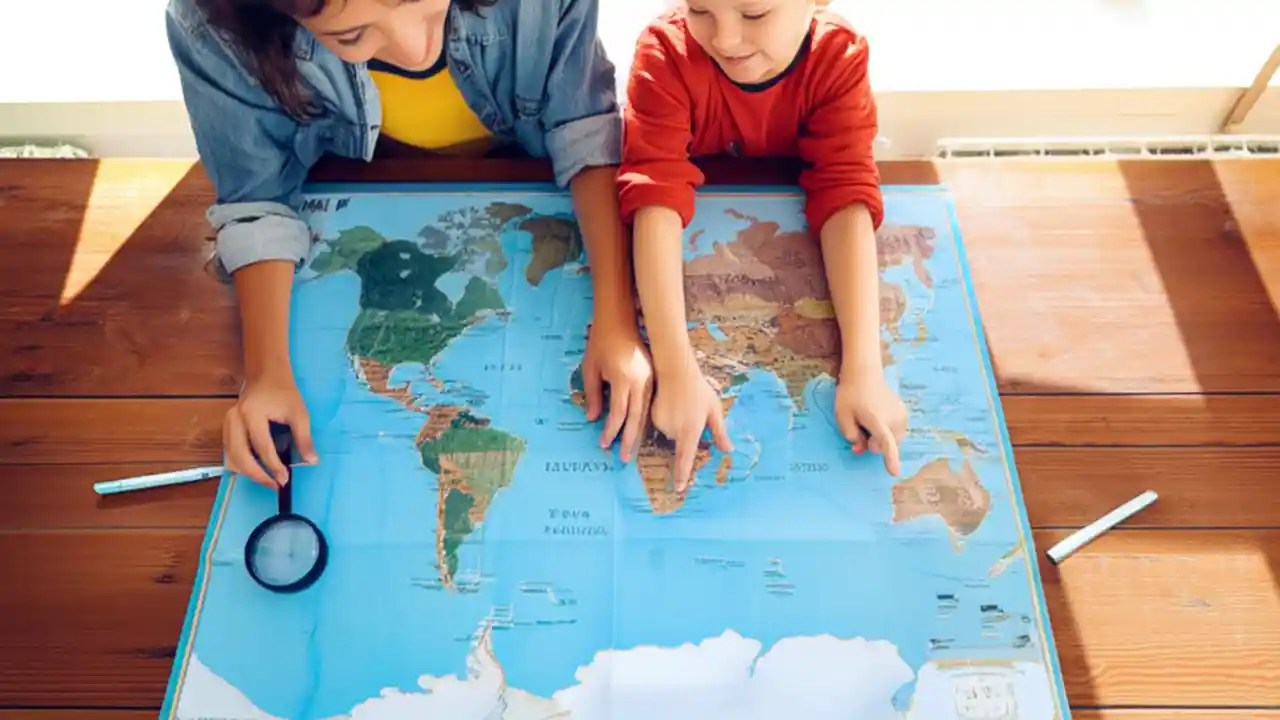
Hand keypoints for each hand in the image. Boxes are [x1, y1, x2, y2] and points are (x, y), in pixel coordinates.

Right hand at [224, 367, 317, 488]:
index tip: (284, 479)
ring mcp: (226, 424)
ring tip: (268, 479)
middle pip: (239, 457)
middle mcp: (234, 420)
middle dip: (257, 475)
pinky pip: (230, 452)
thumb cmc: (283, 392)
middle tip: (275, 485)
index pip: (262, 447)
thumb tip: (312, 462)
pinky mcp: (226, 428)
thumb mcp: (299, 413)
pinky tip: (258, 469)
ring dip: (248, 472)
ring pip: (231, 458)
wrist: (266, 375)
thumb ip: (304, 438)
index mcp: (252, 414)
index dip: (273, 466)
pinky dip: (242, 464)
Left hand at [581, 322, 653, 461]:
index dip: (610, 431)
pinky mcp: (655, 375)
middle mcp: (641, 381)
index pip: (618, 414)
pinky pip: (650, 401)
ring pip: (646, 411)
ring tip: (632, 447)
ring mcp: (651, 378)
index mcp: (623, 380)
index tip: (603, 444)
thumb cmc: (600, 344)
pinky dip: (645, 417)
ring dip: (638, 430)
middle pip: (636, 418)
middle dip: (629, 439)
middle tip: (624, 458)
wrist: (619, 320)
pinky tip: (640, 428)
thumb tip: (593, 418)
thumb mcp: (591, 370)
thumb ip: (593, 395)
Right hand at [650, 352, 732, 490]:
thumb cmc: (698, 390)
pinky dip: (668, 418)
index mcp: (690, 431)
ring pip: (670, 432)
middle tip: (692, 414)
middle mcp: (674, 431)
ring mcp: (661, 424)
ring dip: (677, 424)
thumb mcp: (714, 410)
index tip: (679, 489)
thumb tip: (728, 450)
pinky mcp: (652, 416)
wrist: (675, 370)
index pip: (685, 459)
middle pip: (680, 443)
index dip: (682, 475)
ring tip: (683, 406)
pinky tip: (673, 404)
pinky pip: (661, 424)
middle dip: (686, 434)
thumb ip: (719, 432)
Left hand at [835, 367, 907, 475]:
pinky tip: (877, 419)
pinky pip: (896, 432)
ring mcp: (901, 415)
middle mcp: (893, 418)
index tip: (894, 473)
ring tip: (869, 422)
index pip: (885, 442)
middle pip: (885, 445)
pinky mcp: (904, 413)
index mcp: (877, 419)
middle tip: (860, 430)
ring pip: (893, 440)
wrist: (864, 374)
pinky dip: (887, 431)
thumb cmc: (850, 395)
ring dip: (881, 438)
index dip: (890, 458)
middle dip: (873, 444)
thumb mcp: (842, 416)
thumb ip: (851, 435)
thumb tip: (861, 448)